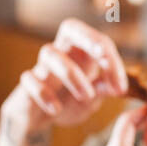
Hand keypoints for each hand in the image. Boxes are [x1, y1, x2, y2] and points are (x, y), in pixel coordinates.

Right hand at [1, 18, 126, 134]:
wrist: (38, 119)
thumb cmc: (68, 102)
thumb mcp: (91, 99)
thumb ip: (103, 90)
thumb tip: (119, 87)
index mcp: (81, 53)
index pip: (98, 42)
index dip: (112, 60)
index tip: (121, 88)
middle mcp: (61, 53)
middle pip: (70, 27)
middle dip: (88, 38)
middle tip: (103, 56)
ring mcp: (41, 67)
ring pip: (50, 53)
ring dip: (71, 73)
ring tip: (86, 96)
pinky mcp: (25, 84)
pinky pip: (29, 79)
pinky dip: (44, 94)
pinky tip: (56, 110)